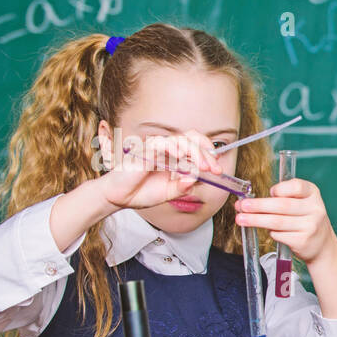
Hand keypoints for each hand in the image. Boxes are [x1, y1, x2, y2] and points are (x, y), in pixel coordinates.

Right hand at [96, 130, 222, 209]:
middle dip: (206, 153)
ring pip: (179, 140)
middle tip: (214, 168)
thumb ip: (183, 187)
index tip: (217, 167)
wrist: (119, 198)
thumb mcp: (170, 193)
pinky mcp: (144, 150)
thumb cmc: (142, 193)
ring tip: (202, 167)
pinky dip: (174, 148)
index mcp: (174, 157)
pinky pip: (161, 143)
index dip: (207, 152)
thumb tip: (196, 179)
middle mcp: (166, 150)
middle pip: (190, 139)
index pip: (194, 145)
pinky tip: (182, 158)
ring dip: (194, 152)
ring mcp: (155, 148)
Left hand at [233, 178, 335, 263]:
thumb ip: (285, 197)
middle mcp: (315, 209)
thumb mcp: (303, 202)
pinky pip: (279, 235)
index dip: (280, 189)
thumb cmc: (306, 219)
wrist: (322, 245)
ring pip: (277, 222)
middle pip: (282, 205)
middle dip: (258, 205)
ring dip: (256, 220)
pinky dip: (270, 232)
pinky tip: (266, 230)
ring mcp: (310, 226)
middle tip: (242, 206)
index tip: (269, 192)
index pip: (296, 186)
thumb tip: (252, 199)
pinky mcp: (303, 241)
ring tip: (241, 219)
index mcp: (313, 194)